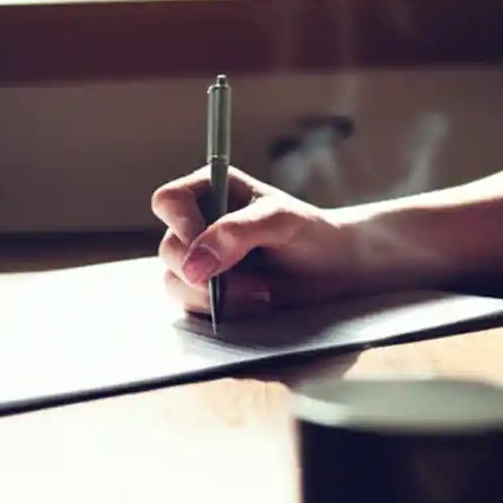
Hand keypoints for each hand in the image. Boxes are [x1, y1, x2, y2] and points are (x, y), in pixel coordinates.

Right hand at [151, 167, 359, 316]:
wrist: (333, 269)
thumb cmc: (309, 233)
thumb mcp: (280, 221)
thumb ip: (237, 232)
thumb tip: (195, 263)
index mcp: (211, 190)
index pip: (169, 201)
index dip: (181, 225)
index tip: (209, 248)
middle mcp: (198, 224)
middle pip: (169, 249)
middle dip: (207, 272)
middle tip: (251, 280)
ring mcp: (200, 261)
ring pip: (175, 283)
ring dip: (216, 296)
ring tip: (261, 293)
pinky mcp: (207, 293)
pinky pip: (192, 308)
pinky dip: (222, 312)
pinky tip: (255, 303)